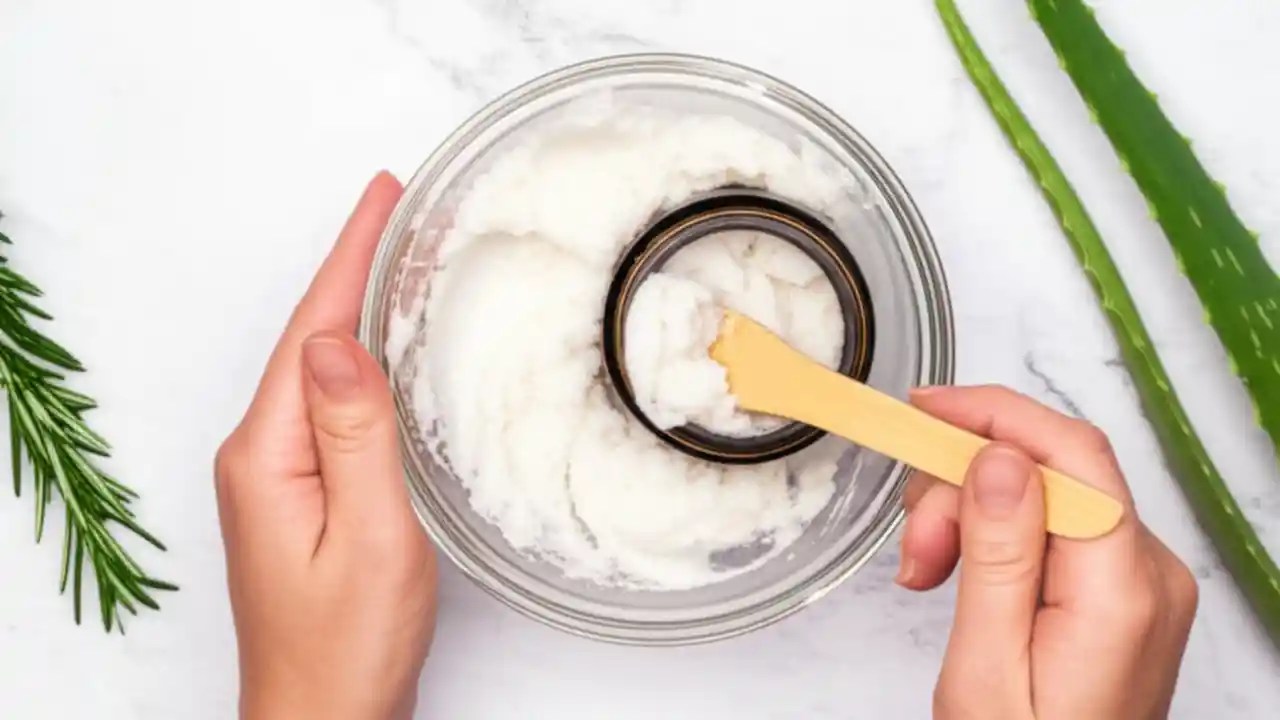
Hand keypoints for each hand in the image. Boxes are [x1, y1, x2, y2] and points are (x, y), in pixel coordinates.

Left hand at [215, 172, 436, 719]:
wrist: (323, 718)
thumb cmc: (346, 645)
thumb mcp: (366, 535)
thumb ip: (352, 435)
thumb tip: (333, 341)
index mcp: (268, 454)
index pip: (312, 329)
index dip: (350, 257)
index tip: (383, 197)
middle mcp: (260, 455)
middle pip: (308, 337)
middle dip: (353, 267)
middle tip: (399, 211)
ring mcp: (275, 474)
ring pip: (318, 368)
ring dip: (355, 307)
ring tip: (397, 257)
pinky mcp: (297, 493)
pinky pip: (328, 405)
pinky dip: (358, 361)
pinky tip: (382, 351)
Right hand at [897, 386, 1197, 719]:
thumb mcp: (985, 668)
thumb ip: (998, 557)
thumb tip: (999, 457)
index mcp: (1121, 590)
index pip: (1070, 454)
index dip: (993, 415)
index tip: (922, 412)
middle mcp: (1149, 574)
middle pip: (1052, 471)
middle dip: (965, 487)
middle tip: (914, 553)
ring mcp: (1142, 583)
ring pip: (1046, 495)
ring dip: (973, 514)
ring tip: (926, 573)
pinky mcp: (1123, 592)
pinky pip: (1055, 528)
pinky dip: (998, 537)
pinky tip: (960, 574)